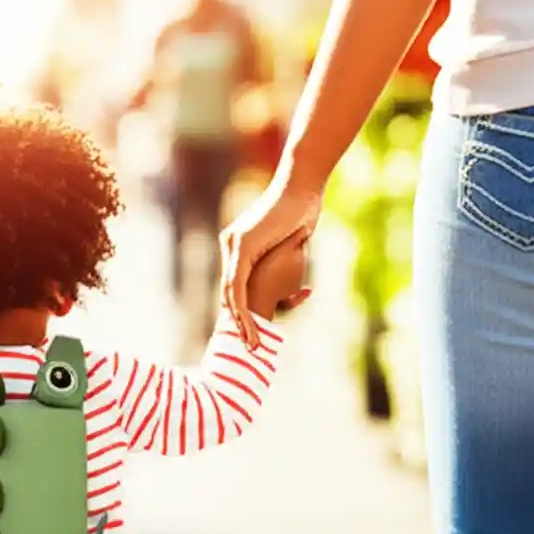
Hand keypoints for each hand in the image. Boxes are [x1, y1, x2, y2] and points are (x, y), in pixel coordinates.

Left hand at [219, 178, 322, 347]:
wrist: (303, 187)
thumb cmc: (303, 211)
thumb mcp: (290, 244)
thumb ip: (285, 260)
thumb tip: (294, 278)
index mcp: (239, 245)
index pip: (236, 286)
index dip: (241, 312)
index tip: (251, 334)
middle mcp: (230, 245)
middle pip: (230, 293)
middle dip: (238, 323)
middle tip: (250, 347)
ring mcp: (233, 245)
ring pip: (231, 294)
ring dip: (240, 322)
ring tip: (252, 344)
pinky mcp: (242, 247)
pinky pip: (237, 285)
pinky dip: (241, 309)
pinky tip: (248, 326)